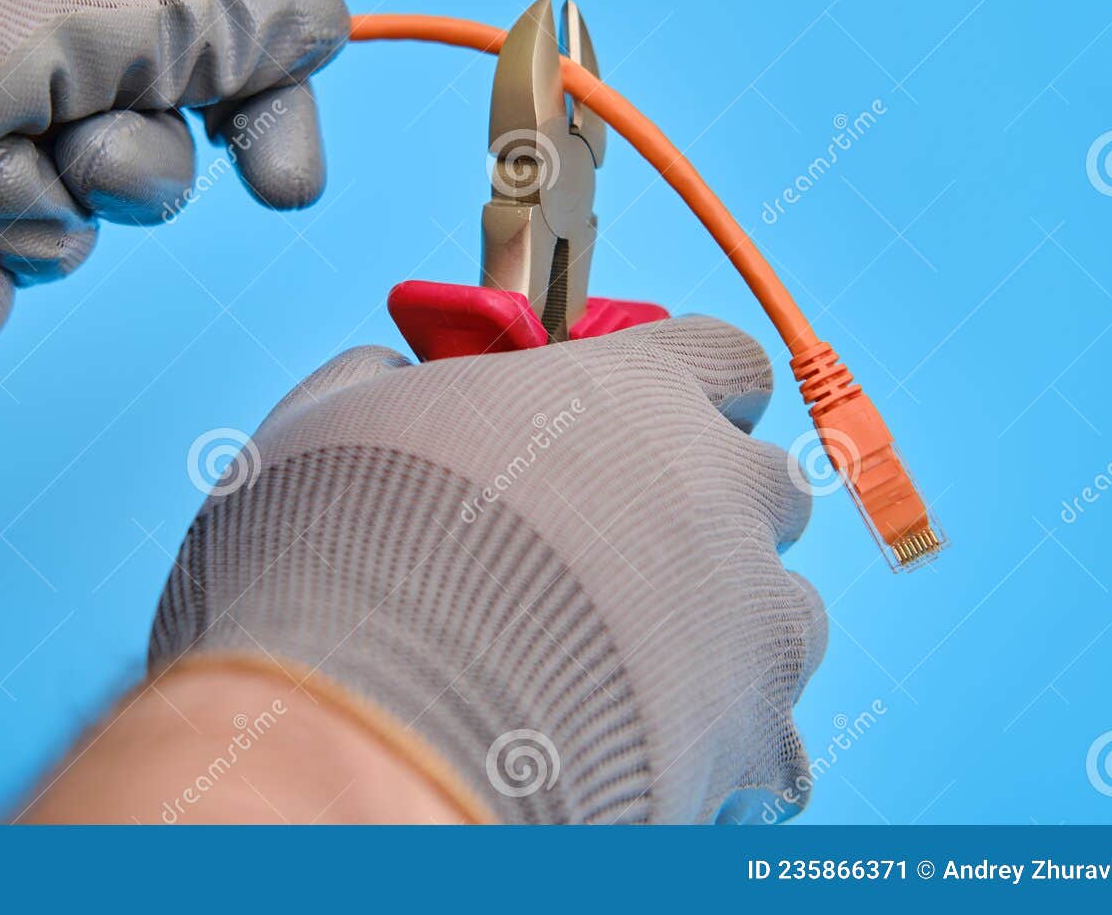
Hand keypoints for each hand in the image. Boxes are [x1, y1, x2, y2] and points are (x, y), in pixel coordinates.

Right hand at [148, 316, 827, 823]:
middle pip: (764, 483)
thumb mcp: (330, 423)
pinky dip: (721, 754)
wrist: (373, 736)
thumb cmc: (339, 561)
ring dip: (721, 631)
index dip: (687, 388)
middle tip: (617, 554)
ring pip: (781, 611)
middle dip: (707, 513)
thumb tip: (398, 379)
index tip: (646, 420)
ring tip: (617, 671)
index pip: (722, 358)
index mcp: (631, 394)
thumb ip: (392, 383)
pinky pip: (772, 745)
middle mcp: (717, 491)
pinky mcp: (754, 741)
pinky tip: (639, 753)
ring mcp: (752, 619)